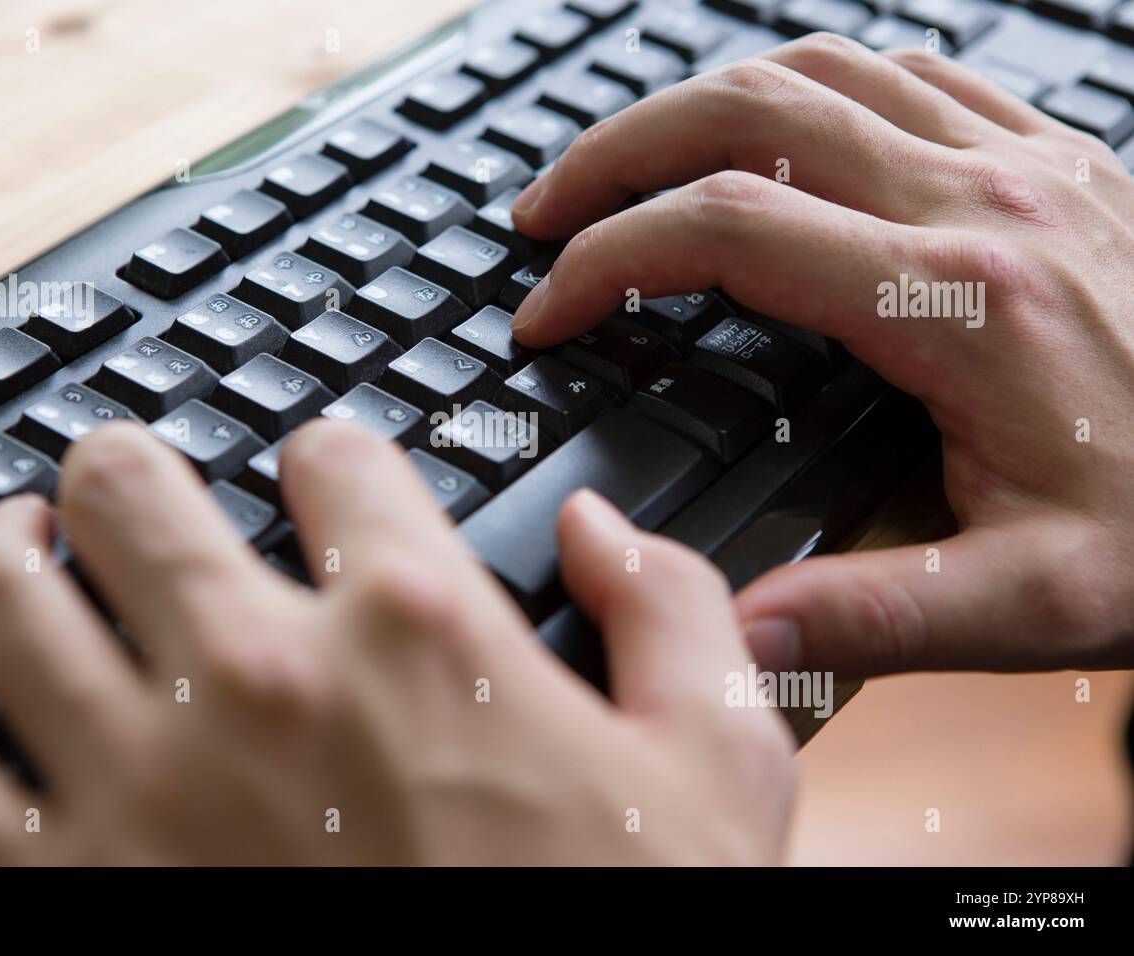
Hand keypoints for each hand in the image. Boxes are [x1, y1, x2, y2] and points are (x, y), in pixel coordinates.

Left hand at [0, 421, 794, 864]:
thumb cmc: (608, 932)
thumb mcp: (715, 770)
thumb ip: (674, 615)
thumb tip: (605, 532)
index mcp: (417, 629)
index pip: (334, 459)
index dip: (328, 456)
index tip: (322, 479)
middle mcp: (261, 676)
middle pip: (130, 485)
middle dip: (126, 465)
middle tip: (127, 480)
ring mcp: (139, 780)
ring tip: (15, 550)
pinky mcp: (53, 891)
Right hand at [510, 34, 1133, 677]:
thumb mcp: (1038, 600)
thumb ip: (874, 614)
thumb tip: (732, 632)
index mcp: (957, 304)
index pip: (729, 230)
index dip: (609, 261)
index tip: (549, 310)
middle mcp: (984, 204)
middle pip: (750, 112)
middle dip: (619, 152)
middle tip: (547, 212)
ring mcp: (1025, 163)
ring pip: (820, 69)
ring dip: (702, 105)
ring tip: (635, 165)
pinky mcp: (1056, 157)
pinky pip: (910, 72)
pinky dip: (814, 88)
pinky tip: (782, 140)